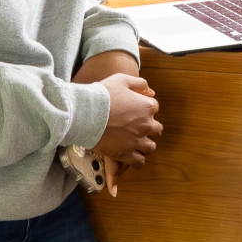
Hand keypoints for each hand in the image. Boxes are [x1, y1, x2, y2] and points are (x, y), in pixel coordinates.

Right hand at [74, 52, 145, 193]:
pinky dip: (138, 160)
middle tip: (137, 128)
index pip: (154, 108)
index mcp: (147, 107)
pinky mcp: (125, 153)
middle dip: (149, 128)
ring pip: (150, 147)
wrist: (84, 113)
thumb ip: (140, 84)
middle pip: (156, 129)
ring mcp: (137, 141)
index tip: (135, 111)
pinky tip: (133, 156)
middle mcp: (146, 125)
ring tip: (136, 143)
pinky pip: (139, 162)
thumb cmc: (102, 94)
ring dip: (145, 144)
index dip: (144, 109)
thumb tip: (151, 93)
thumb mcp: (122, 79)